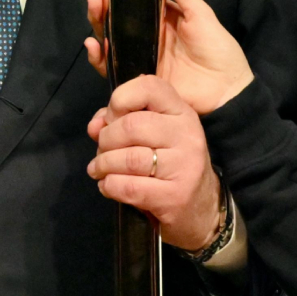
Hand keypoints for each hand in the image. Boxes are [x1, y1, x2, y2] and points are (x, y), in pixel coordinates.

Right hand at [83, 0, 254, 114]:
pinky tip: (93, 43)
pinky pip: (109, 67)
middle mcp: (144, 33)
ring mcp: (137, 54)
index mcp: (160, 15)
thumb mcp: (200, 14)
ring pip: (108, 34)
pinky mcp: (134, 77)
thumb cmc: (216, 48)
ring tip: (94, 1)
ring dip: (96, 17)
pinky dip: (97, 56)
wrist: (225, 89)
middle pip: (114, 12)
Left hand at [87, 76, 223, 249]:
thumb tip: (94, 126)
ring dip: (103, 164)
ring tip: (99, 170)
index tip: (111, 118)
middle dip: (106, 139)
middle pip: (131, 125)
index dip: (120, 99)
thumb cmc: (171, 165)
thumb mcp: (154, 135)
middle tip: (101, 151)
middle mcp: (187, 135)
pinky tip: (108, 186)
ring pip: (128, 158)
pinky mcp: (175, 196)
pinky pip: (129, 187)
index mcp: (181, 112)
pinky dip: (110, 186)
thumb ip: (121, 121)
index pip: (150, 87)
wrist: (202, 209)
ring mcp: (184, 166)